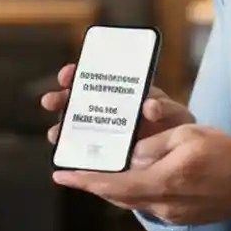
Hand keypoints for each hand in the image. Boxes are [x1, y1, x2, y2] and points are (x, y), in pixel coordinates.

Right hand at [41, 63, 194, 144]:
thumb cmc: (175, 127)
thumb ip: (166, 108)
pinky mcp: (102, 154)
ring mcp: (102, 132)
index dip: (76, 73)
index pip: (93, 76)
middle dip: (60, 98)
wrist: (178, 156)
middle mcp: (106, 109)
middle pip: (75, 100)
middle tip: (51, 101)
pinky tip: (65, 156)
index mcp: (122, 92)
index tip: (68, 74)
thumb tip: (151, 107)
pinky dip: (72, 153)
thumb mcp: (174, 114)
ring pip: (73, 127)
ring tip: (55, 133)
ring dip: (60, 128)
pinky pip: (82, 152)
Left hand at [53, 124, 230, 229]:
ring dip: (111, 187)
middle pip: (117, 195)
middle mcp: (164, 203)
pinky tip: (130, 176)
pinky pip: (146, 200)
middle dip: (93, 182)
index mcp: (164, 180)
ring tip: (95, 173)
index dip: (85, 179)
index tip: (61, 174)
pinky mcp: (180, 214)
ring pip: (130, 199)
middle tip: (73, 171)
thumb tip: (133, 154)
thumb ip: (156, 144)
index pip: (114, 183)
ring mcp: (172, 212)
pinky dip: (131, 189)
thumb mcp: (191, 135)